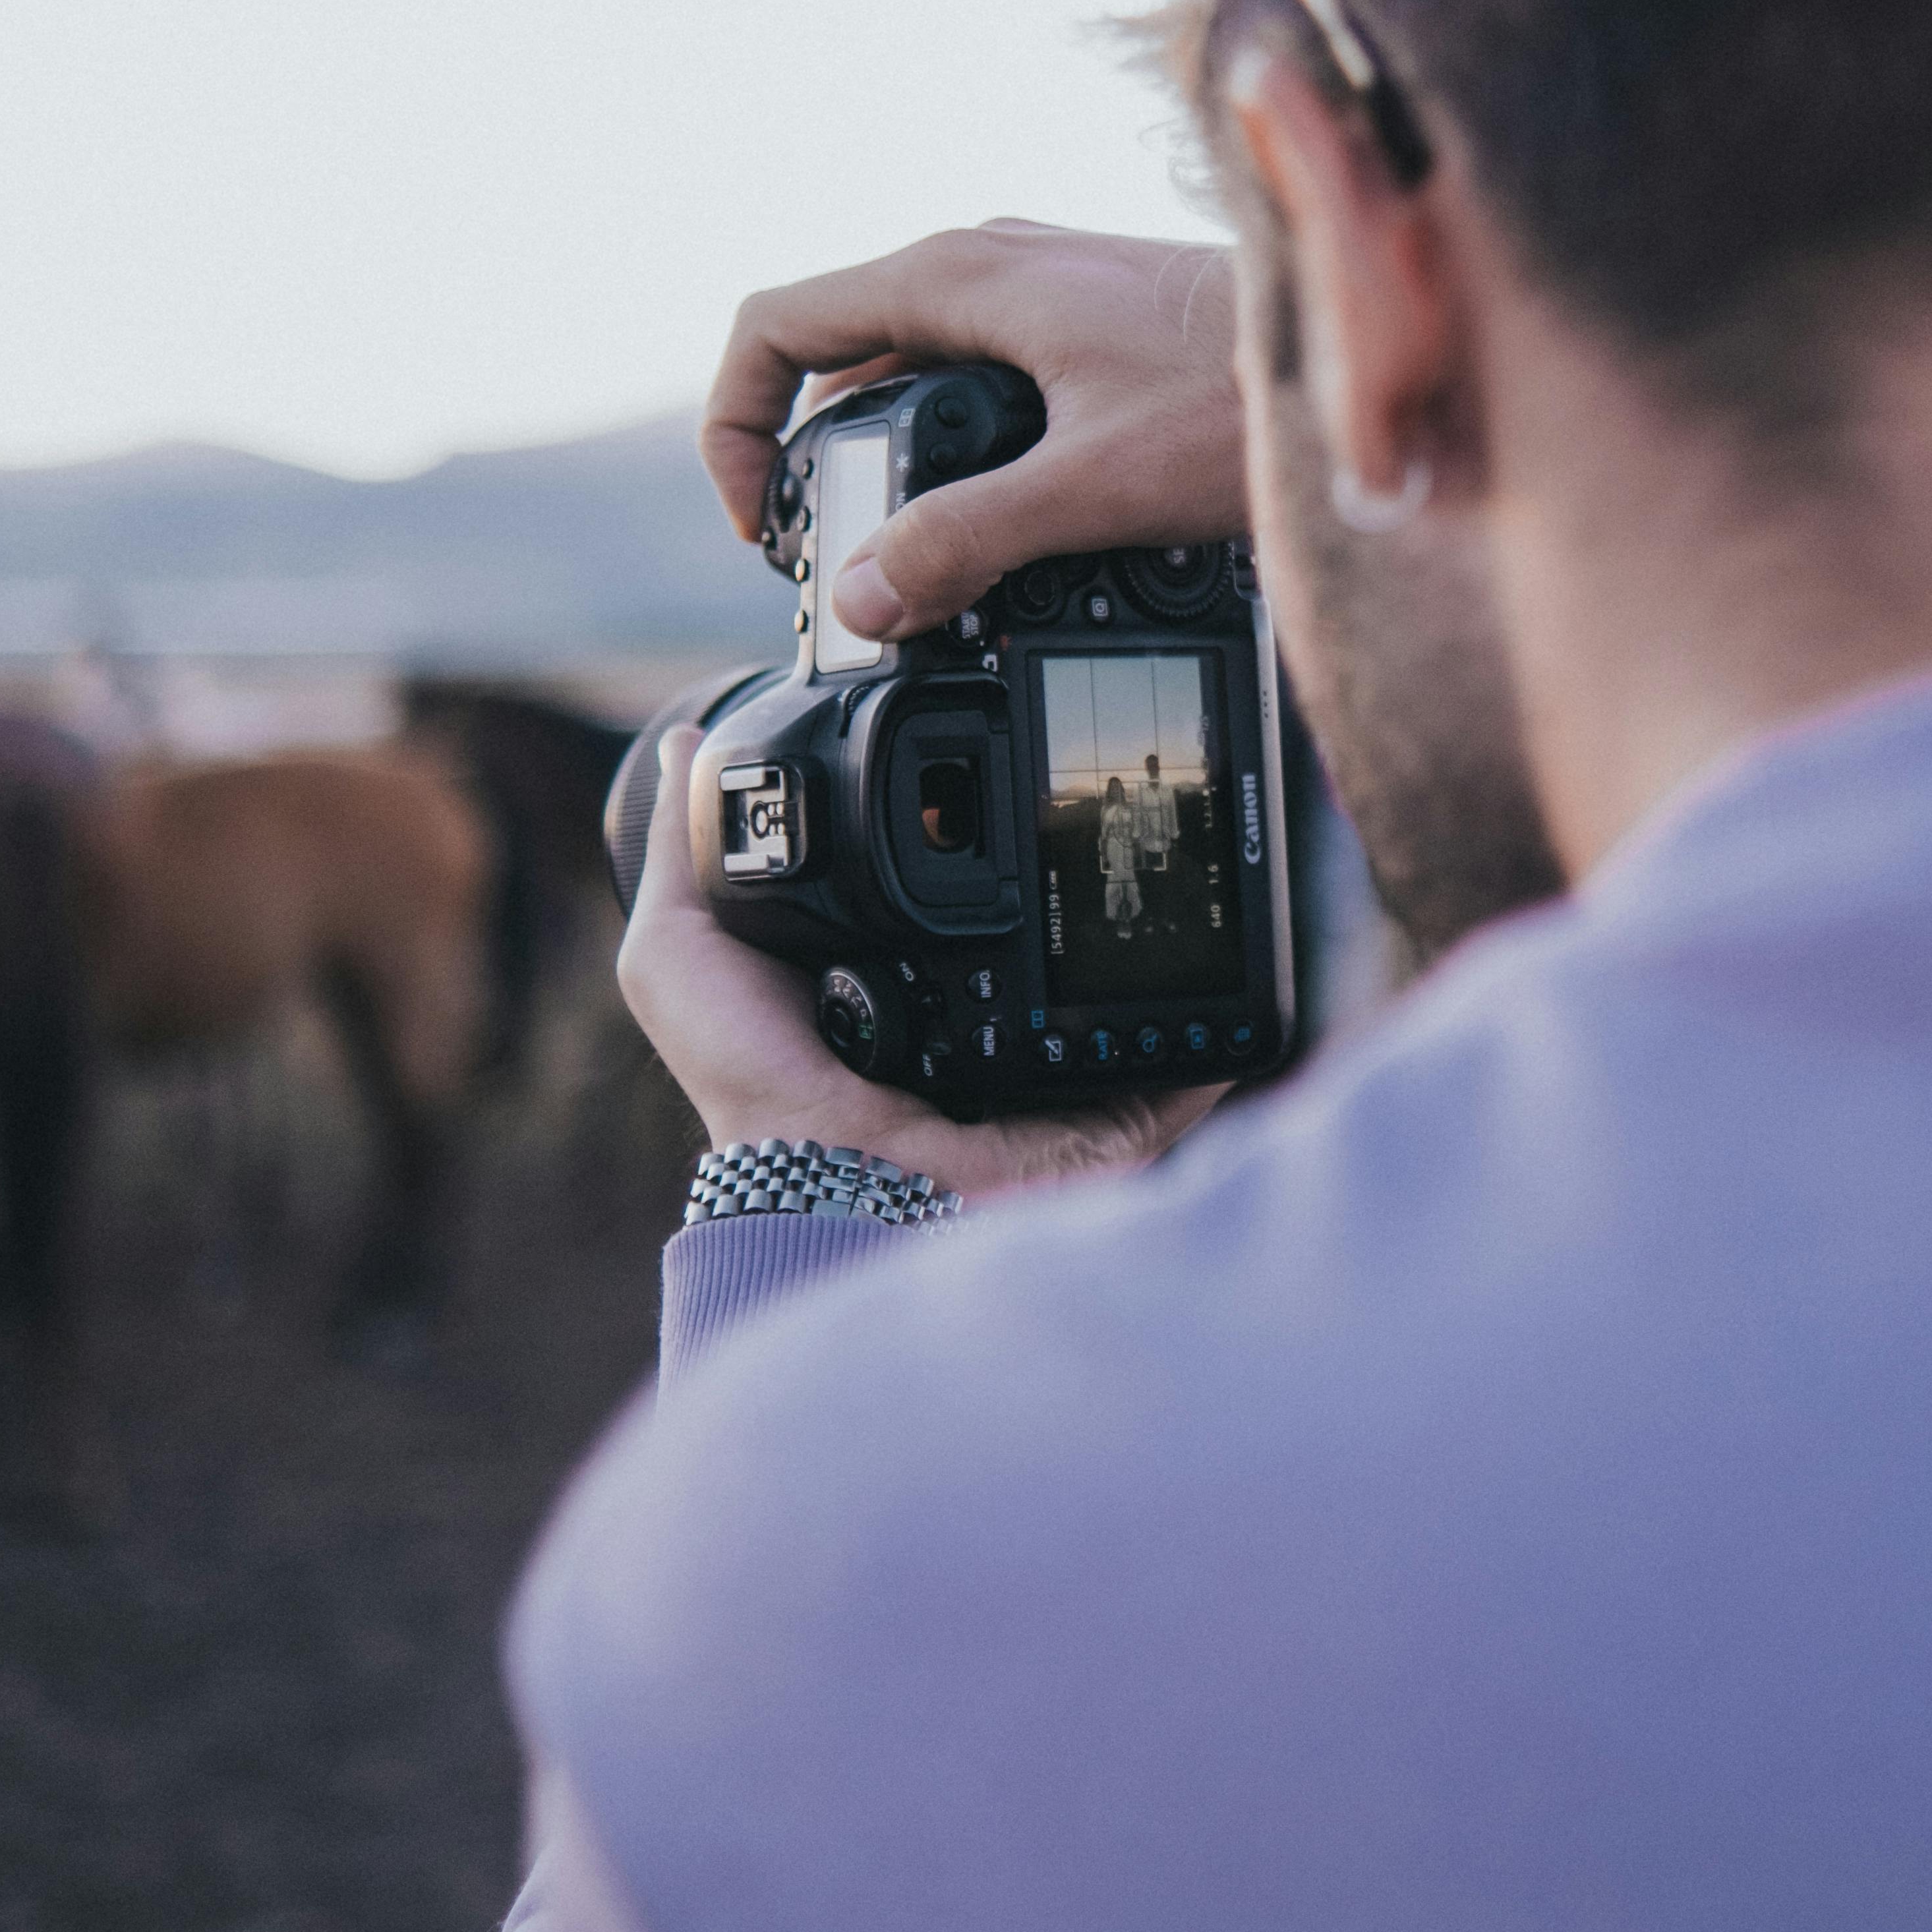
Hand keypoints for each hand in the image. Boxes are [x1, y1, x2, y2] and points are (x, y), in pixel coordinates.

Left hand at [617, 732, 1227, 1193]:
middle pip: (1062, 936)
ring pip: (1130, 997)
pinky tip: (1248, 976)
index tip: (1015, 759)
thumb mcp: (683, 959)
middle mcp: (987, 1025)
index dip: (993, 832)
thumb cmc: (757, 1084)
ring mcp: (1054, 1077)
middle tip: (1132, 802)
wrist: (827, 1186)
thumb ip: (687, 856)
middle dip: (1101, 875)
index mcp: (911, 982)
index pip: (971, 893)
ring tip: (1204, 862)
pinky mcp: (1102, 1122)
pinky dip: (1220, 1038)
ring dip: (1170, 945)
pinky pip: (1182, 1077)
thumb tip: (685, 745)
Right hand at [700, 223, 1245, 639]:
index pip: (775, 325)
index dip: (734, 424)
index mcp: (957, 277)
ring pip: (911, 370)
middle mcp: (985, 263)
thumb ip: (966, 539)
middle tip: (835, 564)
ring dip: (889, 459)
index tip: (760, 523)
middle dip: (813, 460)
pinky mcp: (1082, 317)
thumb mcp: (1091, 486)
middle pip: (837, 357)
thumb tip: (863, 596)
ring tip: (913, 561)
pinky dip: (957, 447)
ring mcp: (1036, 284)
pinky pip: (977, 376)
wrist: (1365, 340)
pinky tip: (1001, 520)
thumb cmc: (1245, 394)